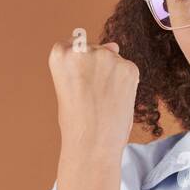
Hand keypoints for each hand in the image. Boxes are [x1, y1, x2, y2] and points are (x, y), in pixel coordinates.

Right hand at [48, 36, 139, 159]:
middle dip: (98, 69)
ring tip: (104, 102)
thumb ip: (88, 63)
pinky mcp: (129, 68)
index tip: (79, 83)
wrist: (92, 144)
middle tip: (93, 98)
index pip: (73, 45)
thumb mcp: (71, 87)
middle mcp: (83, 50)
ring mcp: (107, 57)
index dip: (79, 66)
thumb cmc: (77, 121)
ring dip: (113, 76)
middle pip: (95, 51)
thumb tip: (114, 45)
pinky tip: (117, 101)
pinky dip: (126, 83)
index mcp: (60, 55)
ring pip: (113, 59)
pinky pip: (128, 70)